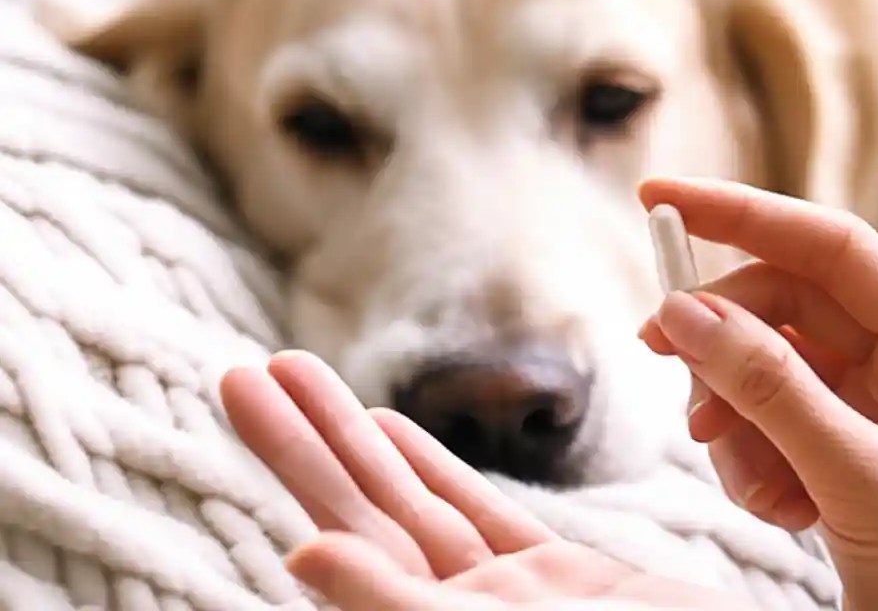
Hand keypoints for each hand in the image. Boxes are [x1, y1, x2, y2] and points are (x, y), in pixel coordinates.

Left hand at [219, 351, 750, 609]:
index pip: (340, 530)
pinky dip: (441, 471)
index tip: (241, 389)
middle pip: (365, 508)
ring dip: (364, 440)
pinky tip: (398, 432)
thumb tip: (298, 554)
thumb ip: (399, 610)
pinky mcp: (561, 579)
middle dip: (308, 435)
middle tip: (248, 367)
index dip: (292, 458)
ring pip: (419, 502)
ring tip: (307, 376)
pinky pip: (484, 516)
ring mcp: (508, 595)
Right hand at [637, 178, 877, 610]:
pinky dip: (756, 459)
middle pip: (791, 308)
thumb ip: (771, 390)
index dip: (744, 216)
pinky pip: (776, 423)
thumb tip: (685, 312)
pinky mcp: (853, 452)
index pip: (835, 249)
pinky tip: (780, 510)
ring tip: (755, 486)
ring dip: (739, 420)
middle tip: (660, 361)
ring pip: (773, 370)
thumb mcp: (859, 481)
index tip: (661, 199)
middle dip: (727, 345)